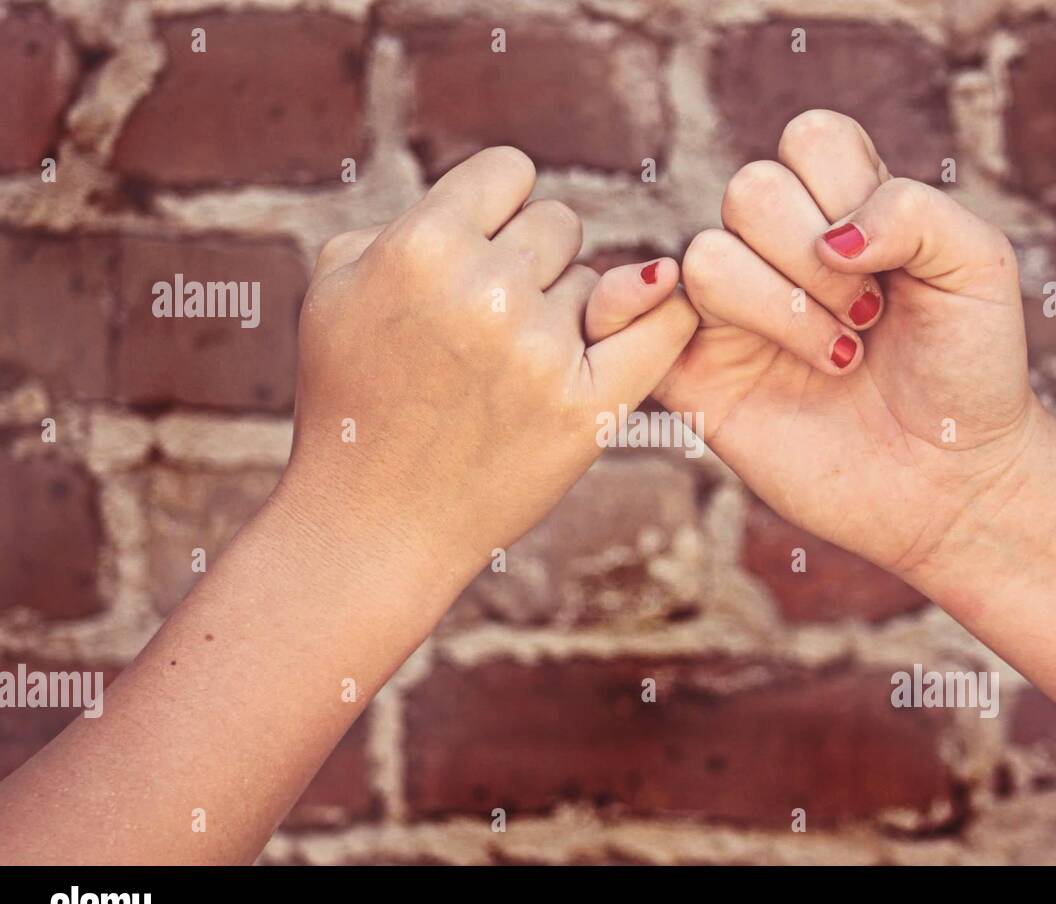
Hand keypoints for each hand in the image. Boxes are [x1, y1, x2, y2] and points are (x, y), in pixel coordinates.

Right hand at [277, 147, 696, 591]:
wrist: (372, 523)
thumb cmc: (350, 401)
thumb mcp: (332, 289)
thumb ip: (400, 221)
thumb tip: (492, 196)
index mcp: (421, 247)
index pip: (511, 172)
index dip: (499, 209)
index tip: (486, 247)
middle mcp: (486, 290)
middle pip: (559, 224)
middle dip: (532, 262)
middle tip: (491, 321)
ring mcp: (542, 351)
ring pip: (597, 282)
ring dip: (566, 313)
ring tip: (510, 369)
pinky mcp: (589, 408)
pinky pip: (664, 327)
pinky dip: (666, 313)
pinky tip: (660, 306)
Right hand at [627, 110, 1038, 577]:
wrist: (951, 481)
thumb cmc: (969, 371)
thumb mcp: (979, 266)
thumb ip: (915, 210)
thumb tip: (830, 236)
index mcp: (840, 208)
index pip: (809, 139)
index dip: (849, 192)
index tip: (892, 265)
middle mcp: (777, 250)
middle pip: (750, 189)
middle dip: (819, 260)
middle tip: (867, 317)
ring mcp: (731, 312)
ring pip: (705, 254)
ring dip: (782, 310)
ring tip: (838, 359)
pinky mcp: (697, 375)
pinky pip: (639, 324)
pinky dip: (669, 324)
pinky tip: (755, 363)